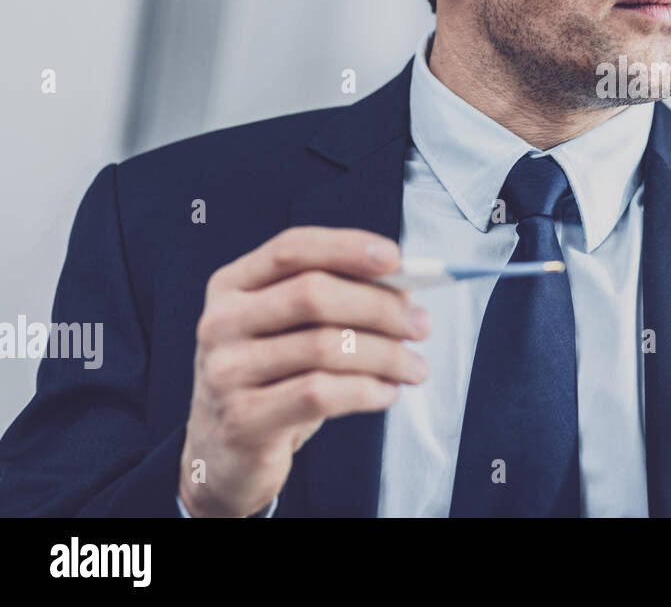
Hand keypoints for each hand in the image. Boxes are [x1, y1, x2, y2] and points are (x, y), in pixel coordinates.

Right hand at [178, 227, 429, 516]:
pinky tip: (387, 392)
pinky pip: (321, 393)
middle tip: (421, 325)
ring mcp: (225, 371)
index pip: (292, 248)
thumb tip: (403, 287)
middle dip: (380, 307)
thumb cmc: (272, 378)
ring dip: (386, 355)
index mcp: (233, 285)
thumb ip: (336, 298)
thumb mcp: (291, 329)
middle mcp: (221, 322)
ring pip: (324, 346)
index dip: (346, 247)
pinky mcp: (242, 419)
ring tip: (415, 367)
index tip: (396, 258)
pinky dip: (367, 390)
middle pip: (313, 294)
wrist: (224, 452)